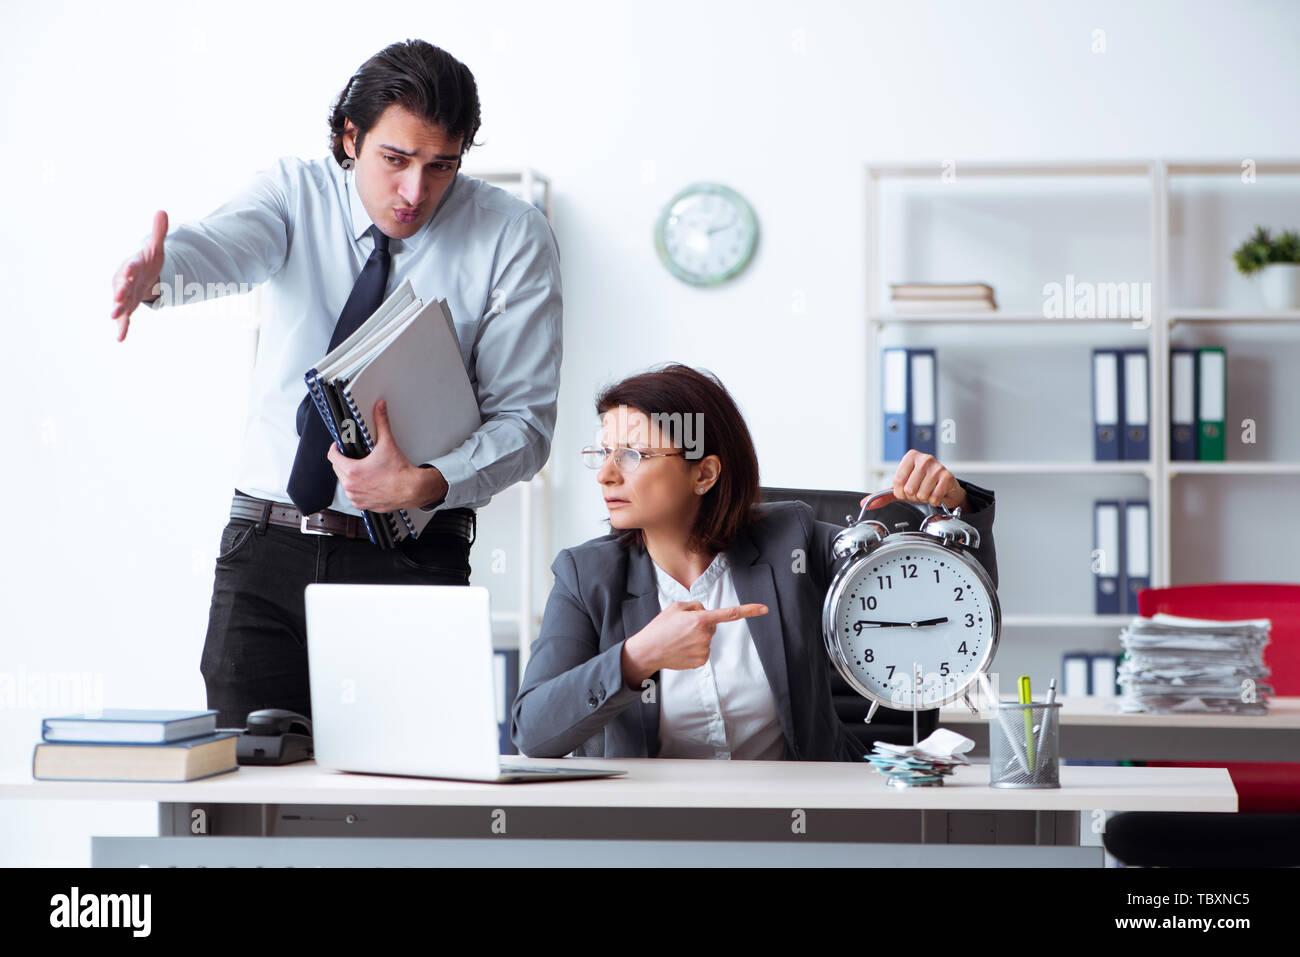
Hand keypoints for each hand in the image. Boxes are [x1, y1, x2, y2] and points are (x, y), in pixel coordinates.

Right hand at [111, 210, 167, 341]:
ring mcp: (125, 295)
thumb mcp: (155, 248)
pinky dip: (122, 328)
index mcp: (132, 266)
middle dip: (120, 292)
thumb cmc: (146, 262)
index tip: (130, 270)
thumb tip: (162, 211)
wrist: (140, 275)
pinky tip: (120, 339)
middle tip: (118, 298)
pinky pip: (124, 319)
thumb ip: (158, 233)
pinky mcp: (127, 307)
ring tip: (114, 317)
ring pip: (120, 303)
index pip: (131, 266)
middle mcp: (125, 281)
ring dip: (118, 310)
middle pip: (122, 286)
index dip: (130, 269)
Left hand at [327, 399, 432, 511]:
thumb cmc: (400, 472)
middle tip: (355, 456)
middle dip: (344, 461)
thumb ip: (381, 422)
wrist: (412, 490)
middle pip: (338, 469)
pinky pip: (353, 494)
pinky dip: (357, 488)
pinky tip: (367, 481)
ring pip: (345, 482)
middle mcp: (351, 486)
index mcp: (352, 471)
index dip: (335, 448)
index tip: (339, 446)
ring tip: (362, 468)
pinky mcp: (362, 505)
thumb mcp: (387, 443)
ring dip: (349, 475)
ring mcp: (356, 497)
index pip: (332, 457)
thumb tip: (379, 408)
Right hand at [622, 600, 768, 686]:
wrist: (648, 651)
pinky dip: (693, 648)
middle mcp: (705, 636)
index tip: (764, 609)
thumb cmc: (660, 627)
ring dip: (695, 637)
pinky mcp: (701, 661)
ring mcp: (704, 650)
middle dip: (700, 624)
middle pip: (711, 625)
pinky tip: (680, 648)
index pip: (730, 614)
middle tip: (680, 627)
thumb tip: (706, 613)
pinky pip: (702, 650)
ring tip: (677, 639)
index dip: (749, 610)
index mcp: (701, 619)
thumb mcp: (676, 607)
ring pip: (706, 638)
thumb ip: (696, 606)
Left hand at [861, 449, 966, 510]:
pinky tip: (936, 493)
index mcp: (910, 457)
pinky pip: (934, 497)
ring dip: (924, 498)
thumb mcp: (901, 487)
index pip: (897, 481)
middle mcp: (924, 459)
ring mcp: (937, 467)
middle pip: (909, 489)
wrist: (945, 487)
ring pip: (921, 494)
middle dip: (913, 496)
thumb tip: (865, 503)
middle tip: (919, 491)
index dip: (901, 492)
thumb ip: (882, 495)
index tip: (906, 490)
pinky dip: (934, 500)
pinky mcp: (947, 477)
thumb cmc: (923, 484)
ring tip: (928, 491)